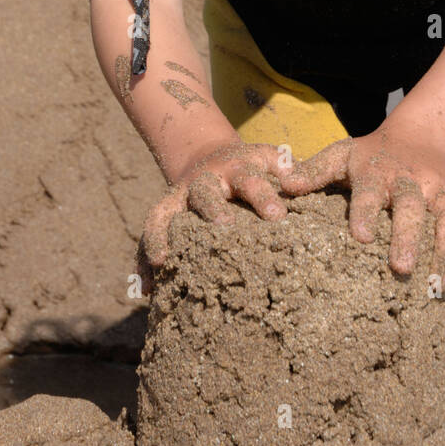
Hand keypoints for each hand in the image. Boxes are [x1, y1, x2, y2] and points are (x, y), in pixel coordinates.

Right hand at [136, 140, 288, 293]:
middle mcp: (203, 182)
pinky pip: (148, 235)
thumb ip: (289, 169)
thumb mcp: (271, 160)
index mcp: (235, 168)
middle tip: (223, 227)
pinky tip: (144, 289)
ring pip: (164, 213)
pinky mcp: (164, 215)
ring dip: (161, 235)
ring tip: (162, 261)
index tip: (278, 216)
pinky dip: (142, 260)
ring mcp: (179, 199)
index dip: (262, 196)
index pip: (249, 179)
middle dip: (213, 210)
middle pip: (204, 193)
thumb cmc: (253, 167)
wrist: (210, 157)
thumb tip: (302, 182)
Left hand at [278, 130, 444, 297]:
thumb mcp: (342, 155)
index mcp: (378, 170)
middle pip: (412, 207)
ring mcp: (441, 192)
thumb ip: (314, 171)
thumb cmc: (371, 156)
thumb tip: (283, 184)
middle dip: (408, 236)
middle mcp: (413, 180)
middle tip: (401, 268)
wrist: (421, 137)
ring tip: (441, 287)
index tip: (360, 237)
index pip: (369, 190)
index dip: (365, 211)